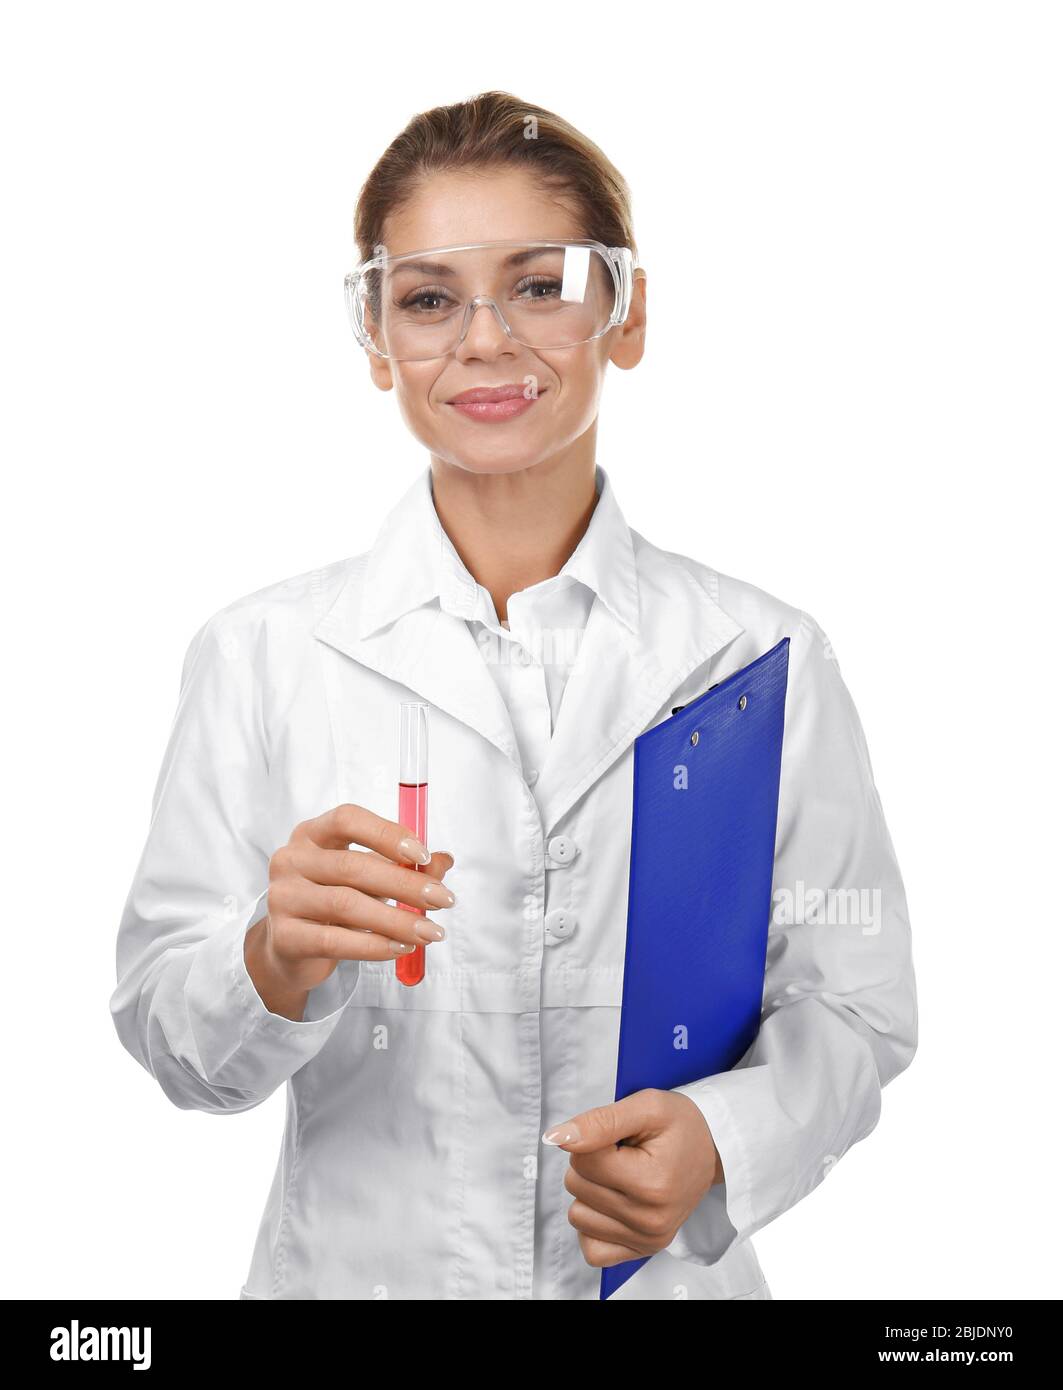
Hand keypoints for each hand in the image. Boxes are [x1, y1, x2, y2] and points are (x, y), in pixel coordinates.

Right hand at [244, 803, 454, 1013]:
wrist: (289, 948)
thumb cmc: (333, 902)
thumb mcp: (368, 878)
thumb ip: (404, 866)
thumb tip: (443, 861)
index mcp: (312, 834)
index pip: (347, 820)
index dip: (387, 833)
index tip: (424, 854)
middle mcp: (291, 860)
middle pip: (352, 866)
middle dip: (405, 884)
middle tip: (442, 899)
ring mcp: (282, 897)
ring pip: (346, 905)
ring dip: (396, 920)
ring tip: (430, 931)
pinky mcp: (284, 936)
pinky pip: (334, 941)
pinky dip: (373, 946)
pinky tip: (400, 948)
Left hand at [543, 1089, 721, 1267]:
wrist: (714, 1149)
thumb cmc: (682, 1125)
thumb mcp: (647, 1105)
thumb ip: (598, 1121)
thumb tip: (556, 1138)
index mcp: (651, 1183)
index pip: (582, 1160)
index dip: (593, 1138)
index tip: (620, 1136)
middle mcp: (649, 1220)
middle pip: (576, 1186)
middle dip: (591, 1163)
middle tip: (624, 1154)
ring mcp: (646, 1239)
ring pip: (577, 1215)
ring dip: (591, 1191)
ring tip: (623, 1175)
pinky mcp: (643, 1250)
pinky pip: (591, 1248)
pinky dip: (595, 1224)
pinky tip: (614, 1203)